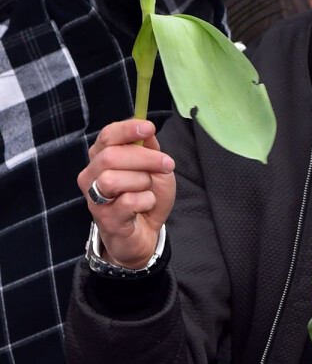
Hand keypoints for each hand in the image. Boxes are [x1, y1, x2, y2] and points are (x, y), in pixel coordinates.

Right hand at [78, 119, 175, 267]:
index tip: (148, 128)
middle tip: (167, 164)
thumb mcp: (154, 170)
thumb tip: (147, 128)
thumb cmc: (145, 199)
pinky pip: (127, 202)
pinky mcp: (105, 219)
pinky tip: (145, 205)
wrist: (144, 235)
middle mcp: (91, 176)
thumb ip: (149, 149)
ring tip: (148, 190)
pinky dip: (145, 201)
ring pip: (113, 180)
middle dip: (144, 158)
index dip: (127, 129)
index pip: (107, 136)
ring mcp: (95, 198)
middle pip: (111, 156)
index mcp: (101, 158)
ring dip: (141, 182)